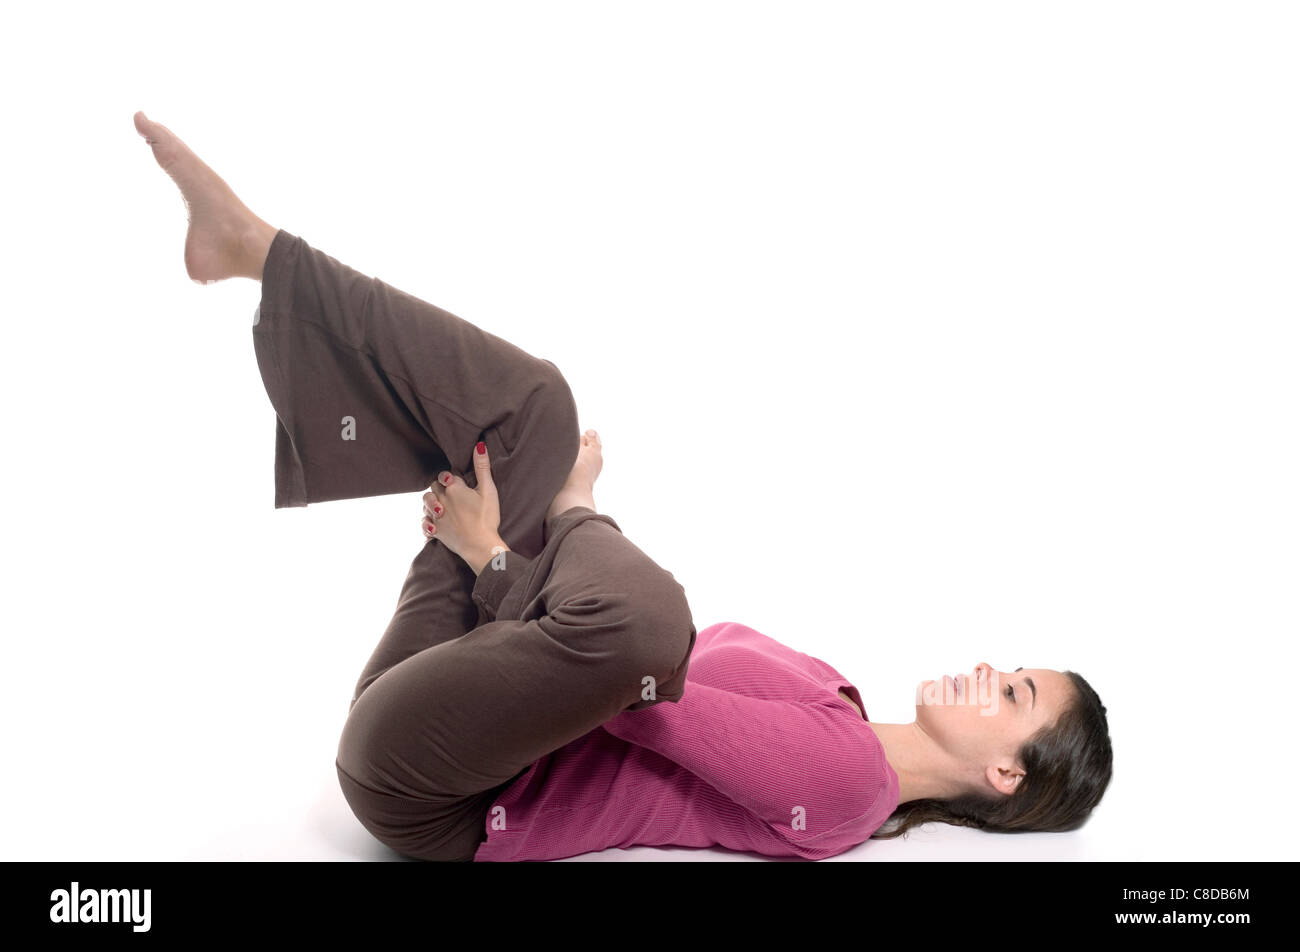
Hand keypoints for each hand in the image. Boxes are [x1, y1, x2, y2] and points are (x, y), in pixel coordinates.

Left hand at [422, 441, 509, 573]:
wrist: (479, 546)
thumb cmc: (486, 518)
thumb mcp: (489, 490)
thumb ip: (482, 467)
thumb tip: (478, 445)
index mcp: (453, 488)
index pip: (446, 475)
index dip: (450, 477)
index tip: (457, 481)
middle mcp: (441, 500)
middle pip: (433, 488)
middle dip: (440, 488)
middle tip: (450, 493)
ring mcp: (436, 517)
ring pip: (425, 504)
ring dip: (432, 504)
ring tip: (442, 507)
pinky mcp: (436, 532)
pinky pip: (424, 524)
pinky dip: (427, 523)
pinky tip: (433, 523)